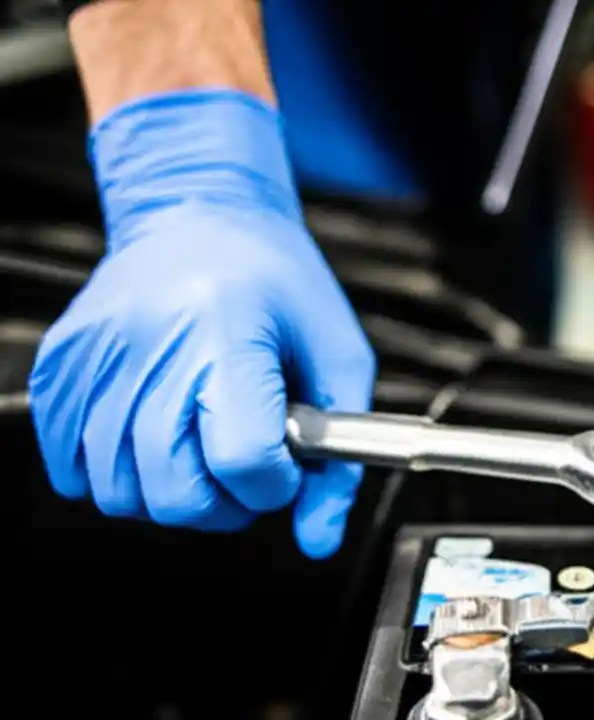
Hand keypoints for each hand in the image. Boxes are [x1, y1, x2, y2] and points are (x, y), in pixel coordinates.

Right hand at [28, 90, 375, 557]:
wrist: (199, 214)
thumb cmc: (277, 282)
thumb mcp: (339, 357)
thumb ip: (338, 460)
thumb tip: (320, 540)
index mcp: (226, 334)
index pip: (241, 458)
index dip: (273, 483)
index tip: (284, 462)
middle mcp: (151, 344)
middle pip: (174, 491)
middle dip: (224, 502)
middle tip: (244, 466)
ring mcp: (95, 357)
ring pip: (120, 493)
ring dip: (169, 493)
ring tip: (200, 446)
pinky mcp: (59, 368)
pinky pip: (70, 471)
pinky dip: (115, 474)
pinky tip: (153, 437)